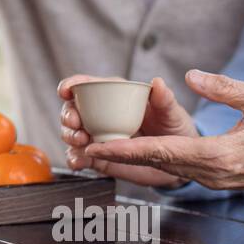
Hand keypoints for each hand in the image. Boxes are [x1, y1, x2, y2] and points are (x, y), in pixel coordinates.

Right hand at [58, 74, 196, 188]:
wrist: (178, 161)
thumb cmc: (174, 129)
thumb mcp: (172, 113)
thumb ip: (164, 99)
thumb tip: (157, 82)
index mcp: (114, 96)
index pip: (86, 85)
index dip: (71, 84)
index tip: (66, 91)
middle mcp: (100, 115)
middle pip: (72, 109)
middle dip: (67, 115)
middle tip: (76, 124)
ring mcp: (97, 137)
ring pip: (71, 133)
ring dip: (69, 136)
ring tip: (82, 141)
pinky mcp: (98, 158)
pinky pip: (79, 157)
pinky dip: (74, 159)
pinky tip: (79, 160)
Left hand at [81, 70, 243, 193]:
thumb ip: (225, 87)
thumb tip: (191, 75)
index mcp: (218, 155)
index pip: (162, 152)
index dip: (127, 149)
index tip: (98, 146)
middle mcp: (207, 172)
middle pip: (152, 164)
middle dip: (116, 157)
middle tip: (81, 148)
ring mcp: (207, 179)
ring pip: (158, 169)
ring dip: (127, 162)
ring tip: (92, 151)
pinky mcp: (208, 178)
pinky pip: (170, 170)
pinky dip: (145, 163)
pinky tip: (125, 154)